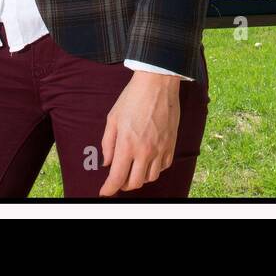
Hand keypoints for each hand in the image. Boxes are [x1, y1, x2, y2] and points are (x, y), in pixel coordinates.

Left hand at [99, 72, 181, 195]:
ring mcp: (160, 149)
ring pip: (150, 178)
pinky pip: (163, 167)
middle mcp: (145, 151)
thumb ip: (108, 143)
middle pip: (135, 182)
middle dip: (124, 185)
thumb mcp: (113, 119)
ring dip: (140, 177)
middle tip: (118, 178)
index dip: (109, 189)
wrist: (158, 84)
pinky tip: (148, 160)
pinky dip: (154, 169)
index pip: (117, 177)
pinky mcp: (171, 144)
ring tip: (134, 168)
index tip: (105, 192)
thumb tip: (108, 162)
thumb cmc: (133, 98)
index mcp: (127, 144)